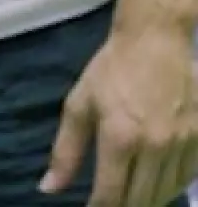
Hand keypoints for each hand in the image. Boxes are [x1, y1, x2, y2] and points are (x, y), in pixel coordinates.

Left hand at [42, 24, 197, 206]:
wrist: (155, 43)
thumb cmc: (110, 71)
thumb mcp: (79, 106)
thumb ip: (65, 151)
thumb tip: (48, 189)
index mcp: (120, 137)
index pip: (111, 194)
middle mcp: (155, 145)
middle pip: (141, 199)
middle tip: (110, 204)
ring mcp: (183, 143)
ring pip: (167, 192)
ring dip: (147, 200)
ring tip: (131, 199)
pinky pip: (188, 176)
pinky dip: (171, 187)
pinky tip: (157, 185)